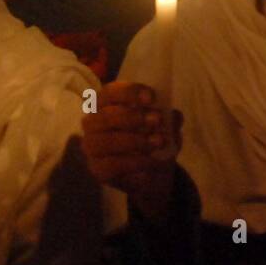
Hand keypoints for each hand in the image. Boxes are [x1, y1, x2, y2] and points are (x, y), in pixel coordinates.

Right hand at [80, 81, 182, 219]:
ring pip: (109, 141)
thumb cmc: (150, 137)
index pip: (110, 92)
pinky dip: (136, 162)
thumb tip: (174, 116)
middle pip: (106, 116)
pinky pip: (114, 164)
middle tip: (157, 119)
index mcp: (105, 103)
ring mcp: (92, 147)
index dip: (129, 92)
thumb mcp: (164, 125)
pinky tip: (153, 160)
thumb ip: (169, 118)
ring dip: (136, 140)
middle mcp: (92, 122)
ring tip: (159, 141)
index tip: (151, 97)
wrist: (150, 172)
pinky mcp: (98, 169)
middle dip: (133, 117)